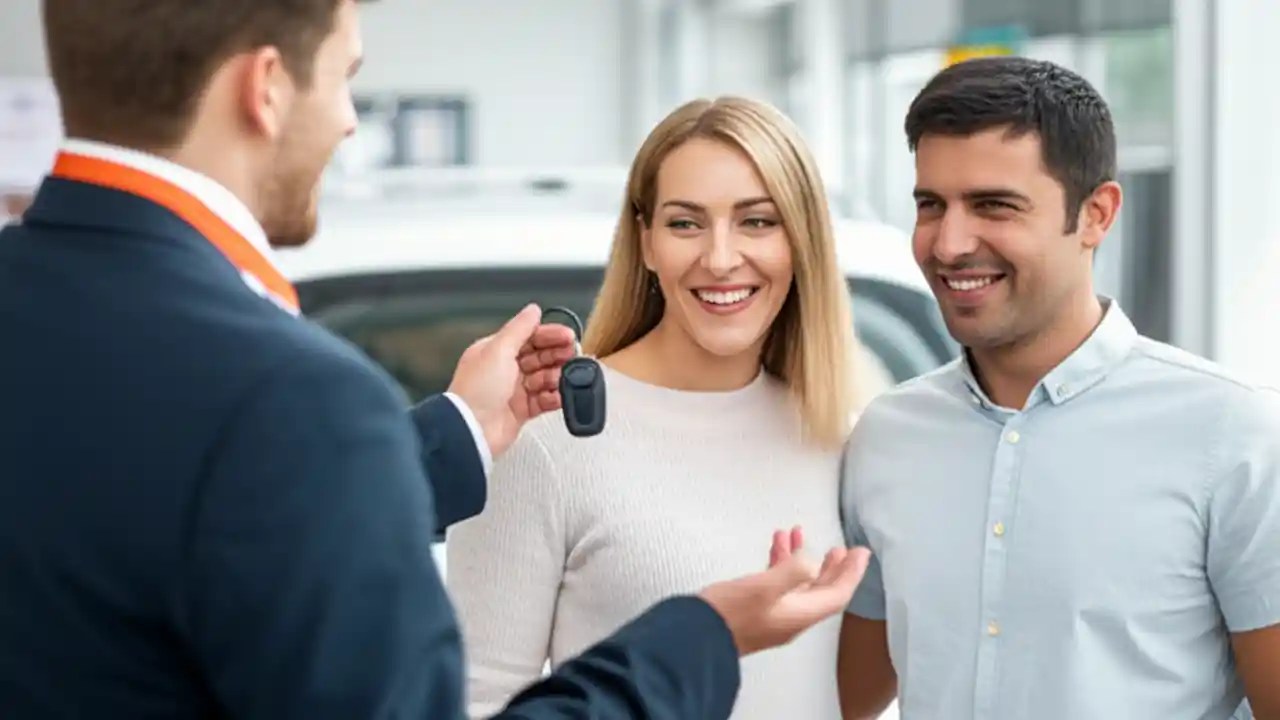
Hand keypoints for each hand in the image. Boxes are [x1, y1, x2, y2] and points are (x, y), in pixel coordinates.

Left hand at [447, 303, 576, 456]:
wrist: (471, 430)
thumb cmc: (476, 391)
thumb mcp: (498, 350)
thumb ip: (519, 329)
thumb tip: (532, 310)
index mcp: (494, 351)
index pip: (527, 336)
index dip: (549, 335)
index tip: (567, 336)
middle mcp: (504, 369)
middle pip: (538, 356)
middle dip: (557, 354)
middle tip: (571, 355)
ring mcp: (513, 390)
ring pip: (544, 378)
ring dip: (556, 376)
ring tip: (565, 377)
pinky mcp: (521, 411)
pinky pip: (544, 400)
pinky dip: (554, 397)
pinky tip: (560, 395)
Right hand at [698, 528, 870, 655]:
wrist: (696, 636)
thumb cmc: (727, 616)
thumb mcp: (762, 588)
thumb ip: (791, 571)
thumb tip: (810, 560)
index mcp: (800, 613)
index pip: (837, 593)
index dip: (852, 572)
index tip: (861, 553)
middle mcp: (791, 616)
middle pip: (821, 589)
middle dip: (832, 566)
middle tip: (840, 548)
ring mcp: (774, 614)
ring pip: (798, 583)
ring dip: (802, 558)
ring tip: (799, 534)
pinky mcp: (757, 609)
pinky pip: (778, 583)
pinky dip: (781, 562)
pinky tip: (775, 546)